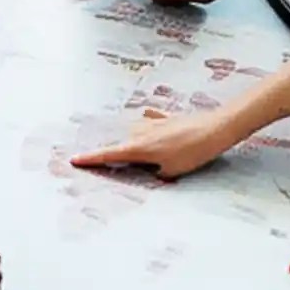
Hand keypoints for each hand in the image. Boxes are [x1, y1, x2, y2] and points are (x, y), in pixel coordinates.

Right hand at [70, 108, 238, 179]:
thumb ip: (155, 171)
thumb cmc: (193, 153)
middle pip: (122, 144)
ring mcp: (155, 122)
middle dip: (114, 154)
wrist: (215, 129)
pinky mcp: (168, 118)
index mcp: (139, 148)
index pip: (109, 155)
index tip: (74, 160)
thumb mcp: (171, 171)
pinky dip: (148, 124)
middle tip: (104, 163)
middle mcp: (142, 132)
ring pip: (135, 131)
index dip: (91, 159)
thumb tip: (151, 170)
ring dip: (133, 140)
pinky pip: (152, 120)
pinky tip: (147, 119)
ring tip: (134, 151)